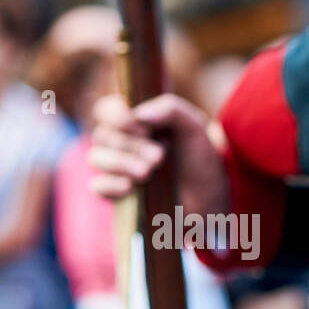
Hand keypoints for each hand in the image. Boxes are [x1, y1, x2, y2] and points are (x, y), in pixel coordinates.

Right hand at [88, 93, 229, 218]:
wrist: (210, 199)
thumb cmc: (200, 160)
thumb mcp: (194, 127)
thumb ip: (171, 109)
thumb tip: (139, 114)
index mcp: (135, 122)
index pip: (106, 110)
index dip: (116, 116)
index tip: (143, 128)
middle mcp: (121, 143)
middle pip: (104, 135)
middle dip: (131, 145)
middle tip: (159, 156)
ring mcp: (117, 169)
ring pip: (97, 158)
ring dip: (122, 163)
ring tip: (147, 172)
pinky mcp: (117, 194)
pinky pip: (98, 186)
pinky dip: (111, 184)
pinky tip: (130, 186)